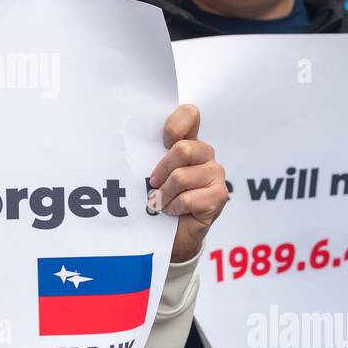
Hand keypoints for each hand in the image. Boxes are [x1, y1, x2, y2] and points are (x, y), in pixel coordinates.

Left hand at [148, 104, 228, 262]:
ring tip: (160, 202)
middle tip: (153, 183)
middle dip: (161, 170)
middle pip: (183, 149)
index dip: (175, 125)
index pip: (190, 114)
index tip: (164, 141)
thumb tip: (128, 144)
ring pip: (182, 177)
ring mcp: (216, 174)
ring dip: (164, 194)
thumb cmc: (160, 198)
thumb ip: (150, 154)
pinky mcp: (219, 195)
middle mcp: (205, 154)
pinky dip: (174, 207)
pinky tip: (172, 211)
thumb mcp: (153, 172)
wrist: (173, 234)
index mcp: (189, 141)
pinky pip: (188, 198)